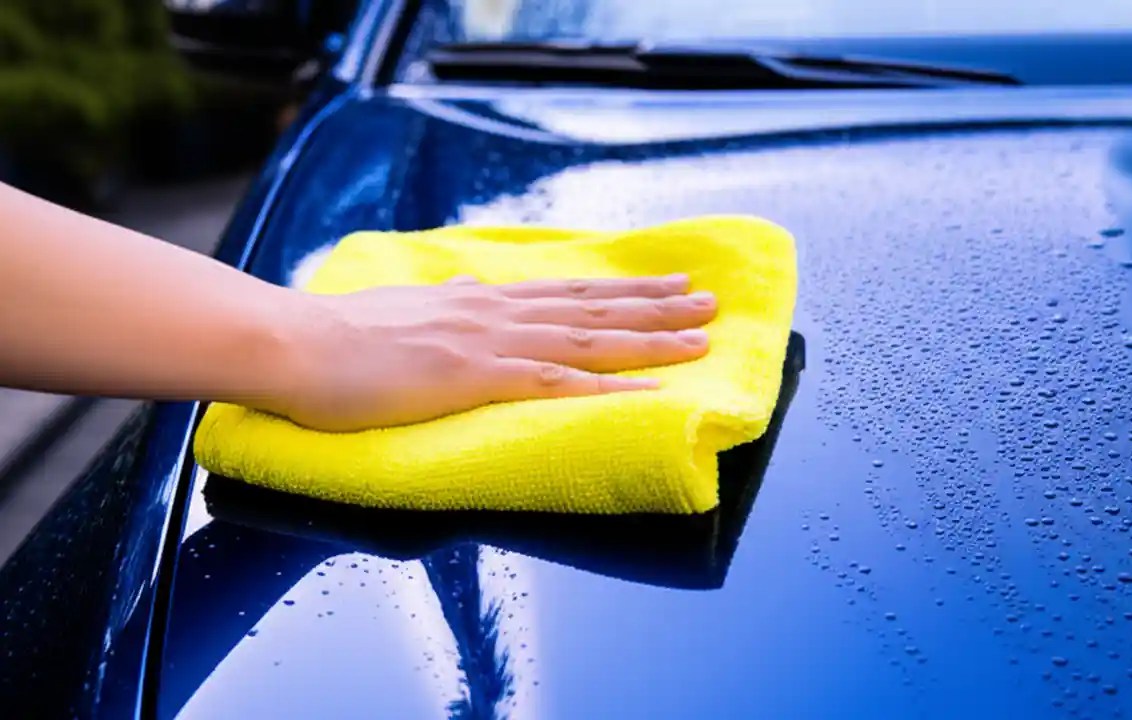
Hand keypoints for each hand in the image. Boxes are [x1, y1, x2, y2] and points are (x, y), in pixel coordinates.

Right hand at [269, 274, 715, 430]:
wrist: (295, 344)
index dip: (622, 290)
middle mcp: (498, 315)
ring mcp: (491, 344)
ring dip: (651, 340)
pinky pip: (558, 384)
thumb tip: (467, 287)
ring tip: (701, 337)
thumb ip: (445, 301)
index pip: (568, 293)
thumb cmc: (340, 337)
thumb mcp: (405, 308)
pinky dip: (610, 387)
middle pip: (593, 310)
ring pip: (589, 341)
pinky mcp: (477, 377)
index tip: (665, 283)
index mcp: (481, 302)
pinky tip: (650, 389)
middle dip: (656, 307)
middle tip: (709, 301)